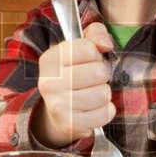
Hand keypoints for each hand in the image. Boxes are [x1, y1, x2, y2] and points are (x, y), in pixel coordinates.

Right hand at [31, 22, 114, 147]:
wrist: (56, 113)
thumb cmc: (73, 74)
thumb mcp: (80, 48)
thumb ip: (95, 33)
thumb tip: (106, 45)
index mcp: (50, 59)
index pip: (88, 48)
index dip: (96, 54)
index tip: (89, 60)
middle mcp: (49, 82)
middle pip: (99, 72)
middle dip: (102, 75)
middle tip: (92, 80)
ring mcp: (58, 104)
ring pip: (104, 93)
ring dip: (104, 94)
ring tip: (92, 94)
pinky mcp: (70, 123)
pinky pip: (105, 113)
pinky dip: (106, 111)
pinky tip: (94, 108)